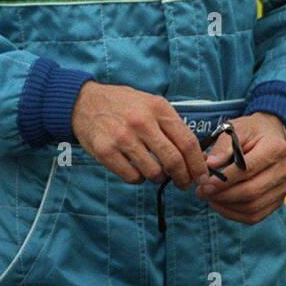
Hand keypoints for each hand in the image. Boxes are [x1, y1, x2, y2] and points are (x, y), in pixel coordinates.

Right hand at [70, 81, 209, 188]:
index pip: (188, 142)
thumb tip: (196, 156)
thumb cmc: (123, 105)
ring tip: (155, 172)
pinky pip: (132, 177)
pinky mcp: (106, 152)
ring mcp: (123, 137)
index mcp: (158, 108)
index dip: (198, 164)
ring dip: (159, 178)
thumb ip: (171, 126)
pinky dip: (138, 178)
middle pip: (174, 161)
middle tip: (183, 183)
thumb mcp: (150, 104)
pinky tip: (135, 169)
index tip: (201, 176)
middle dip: (183, 178)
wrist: (83, 102)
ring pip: (154, 172)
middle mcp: (142, 122)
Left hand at [195, 112, 285, 223]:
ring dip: (226, 206)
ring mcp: (283, 188)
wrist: (272, 136)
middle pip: (251, 191)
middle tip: (202, 192)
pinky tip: (221, 205)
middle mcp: (283, 170)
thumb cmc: (252, 132)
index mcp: (275, 148)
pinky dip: (234, 214)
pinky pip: (255, 216)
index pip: (248, 169)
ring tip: (209, 197)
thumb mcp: (236, 129)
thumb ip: (223, 146)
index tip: (205, 182)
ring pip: (252, 207)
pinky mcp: (278, 201)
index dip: (224, 179)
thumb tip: (210, 164)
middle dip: (223, 195)